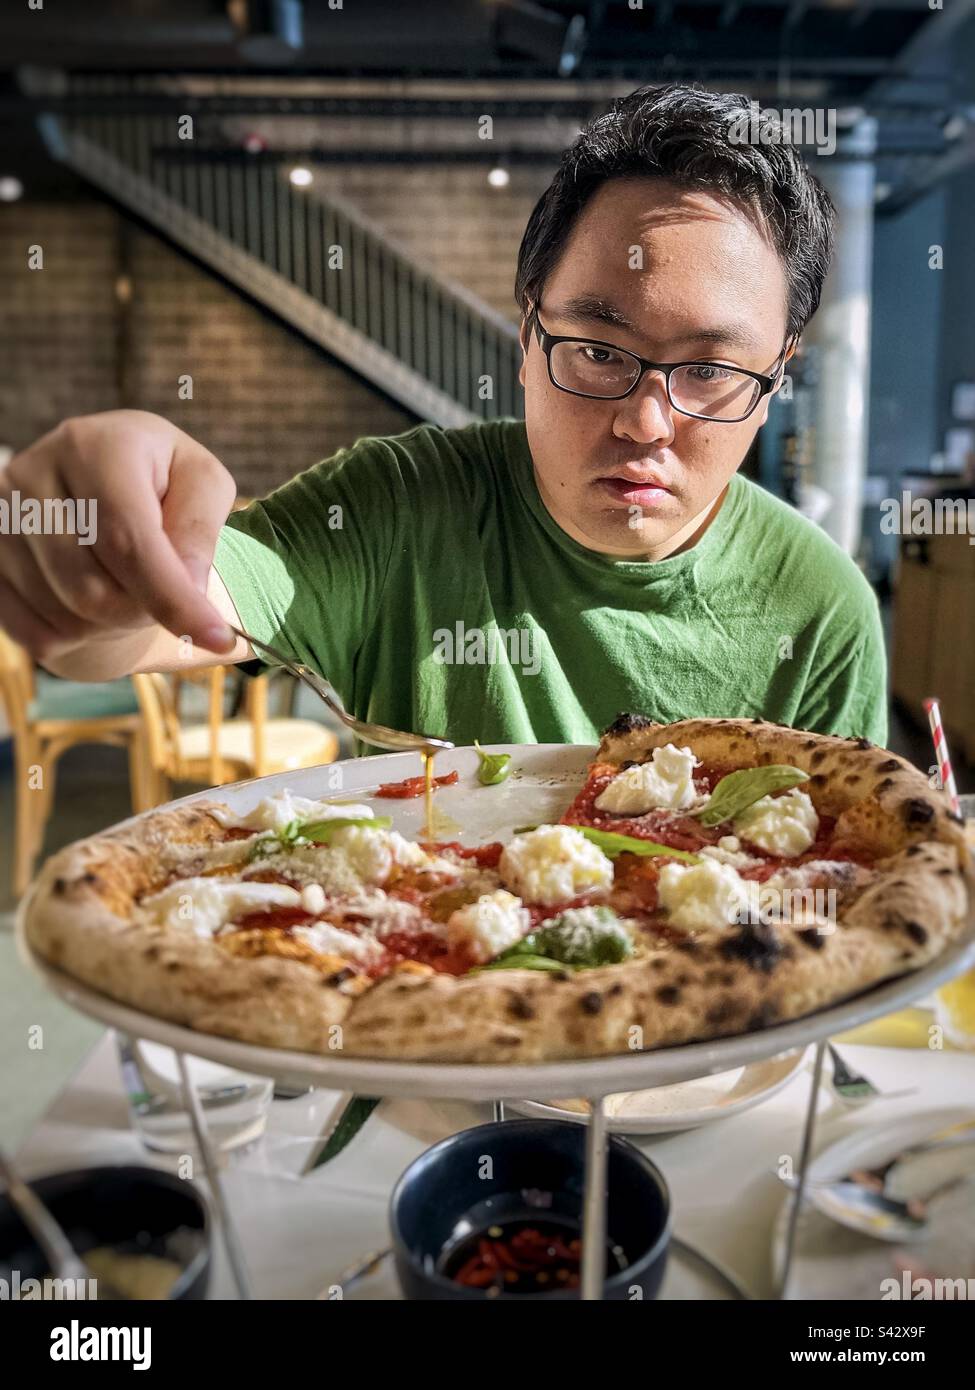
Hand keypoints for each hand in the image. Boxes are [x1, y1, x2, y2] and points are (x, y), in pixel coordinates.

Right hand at [0, 411, 236, 662]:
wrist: (95, 485)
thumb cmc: (159, 482)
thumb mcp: (200, 484)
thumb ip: (200, 528)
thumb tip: (188, 586)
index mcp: (93, 446)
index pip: (128, 539)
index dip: (173, 597)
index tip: (218, 638)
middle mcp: (33, 476)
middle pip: (95, 590)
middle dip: (145, 611)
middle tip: (164, 592)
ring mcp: (0, 520)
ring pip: (67, 617)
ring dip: (114, 623)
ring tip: (128, 584)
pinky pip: (36, 634)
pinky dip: (78, 636)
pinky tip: (92, 600)